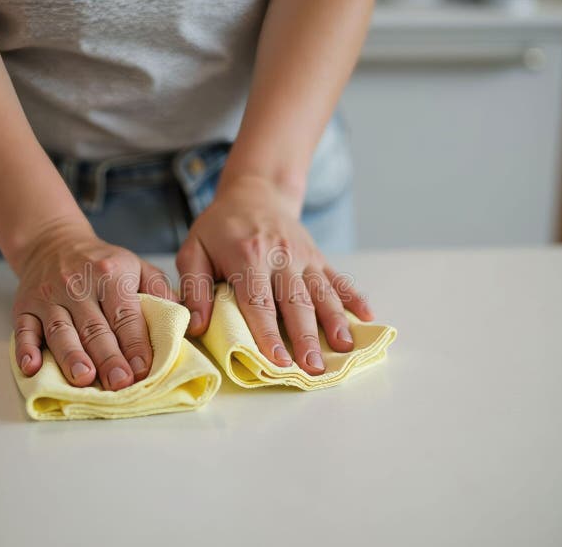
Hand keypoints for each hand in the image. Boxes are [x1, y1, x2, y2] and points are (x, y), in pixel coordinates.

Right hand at [12, 218, 174, 389]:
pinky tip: (32, 367)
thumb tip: (183, 322)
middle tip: (120, 382)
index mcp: (111, 274)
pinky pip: (24, 329)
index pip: (125, 314)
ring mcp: (49, 296)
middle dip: (108, 357)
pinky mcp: (24, 306)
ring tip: (84, 379)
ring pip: (61, 331)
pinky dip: (26, 349)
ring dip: (72, 357)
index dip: (135, 343)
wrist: (53, 243)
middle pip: (94, 327)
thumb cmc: (103, 264)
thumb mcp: (137, 267)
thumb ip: (160, 292)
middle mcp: (78, 284)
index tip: (144, 369)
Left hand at [176, 176, 373, 374]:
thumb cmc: (220, 227)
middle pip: (296, 303)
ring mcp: (304, 257)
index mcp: (248, 257)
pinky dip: (354, 298)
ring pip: (323, 293)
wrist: (255, 192)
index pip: (259, 303)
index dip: (268, 335)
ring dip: (335, 322)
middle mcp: (281, 256)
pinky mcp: (318, 257)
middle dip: (306, 338)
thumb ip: (194, 287)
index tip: (278, 362)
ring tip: (345, 348)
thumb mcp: (194, 249)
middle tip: (314, 369)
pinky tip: (367, 317)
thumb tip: (197, 326)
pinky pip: (339, 278)